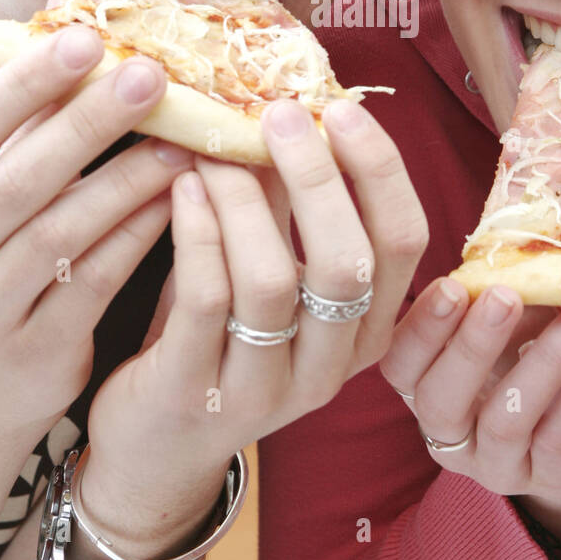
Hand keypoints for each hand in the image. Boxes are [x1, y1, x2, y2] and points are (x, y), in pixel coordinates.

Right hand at [0, 0, 192, 459]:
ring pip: (60, 232)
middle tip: (150, 73)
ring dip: (126, 180)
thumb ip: (30, 103)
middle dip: (85, 121)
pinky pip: (93, 284)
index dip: (23, 82)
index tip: (83, 33)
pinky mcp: (32, 350)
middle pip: (17, 177)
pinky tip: (178, 200)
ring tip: (183, 138)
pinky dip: (137, 237)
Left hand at [76, 96, 428, 556]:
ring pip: (273, 281)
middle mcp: (330, 366)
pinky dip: (199, 232)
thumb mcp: (270, 277)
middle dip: (317, 177)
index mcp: (366, 330)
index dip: (380, 172)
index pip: (403, 243)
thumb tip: (292, 109)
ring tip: (214, 149)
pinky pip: (208, 300)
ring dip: (245, 199)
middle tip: (278, 115)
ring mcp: (267, 389)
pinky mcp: (198, 396)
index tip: (341, 111)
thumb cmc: (220, 340)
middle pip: (349, 263)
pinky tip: (185, 188)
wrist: (157, 449)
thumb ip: (289, 211)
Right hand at [380, 278, 560, 514]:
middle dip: (472, 346)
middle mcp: (452, 437)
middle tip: (506, 297)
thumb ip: (492, 296)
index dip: (421, 330)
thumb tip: (510, 245)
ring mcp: (499, 468)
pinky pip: (557, 446)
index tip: (453, 286)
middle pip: (440, 401)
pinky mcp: (552, 484)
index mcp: (428, 390)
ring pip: (505, 423)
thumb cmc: (534, 358)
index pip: (400, 365)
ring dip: (544, 363)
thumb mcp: (506, 328)